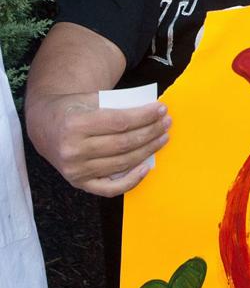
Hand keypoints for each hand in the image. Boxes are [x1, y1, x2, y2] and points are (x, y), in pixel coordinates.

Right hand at [33, 93, 169, 196]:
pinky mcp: (79, 183)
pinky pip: (111, 188)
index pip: (120, 122)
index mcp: (75, 125)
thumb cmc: (73, 110)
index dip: (144, 116)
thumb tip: (152, 112)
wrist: (45, 127)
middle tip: (167, 122)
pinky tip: (147, 166)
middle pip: (124, 143)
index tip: (161, 109)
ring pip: (122, 163)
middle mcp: (73, 150)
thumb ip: (117, 105)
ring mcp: (76, 170)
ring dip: (148, 150)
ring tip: (163, 137)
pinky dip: (132, 180)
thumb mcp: (90, 99)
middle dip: (151, 132)